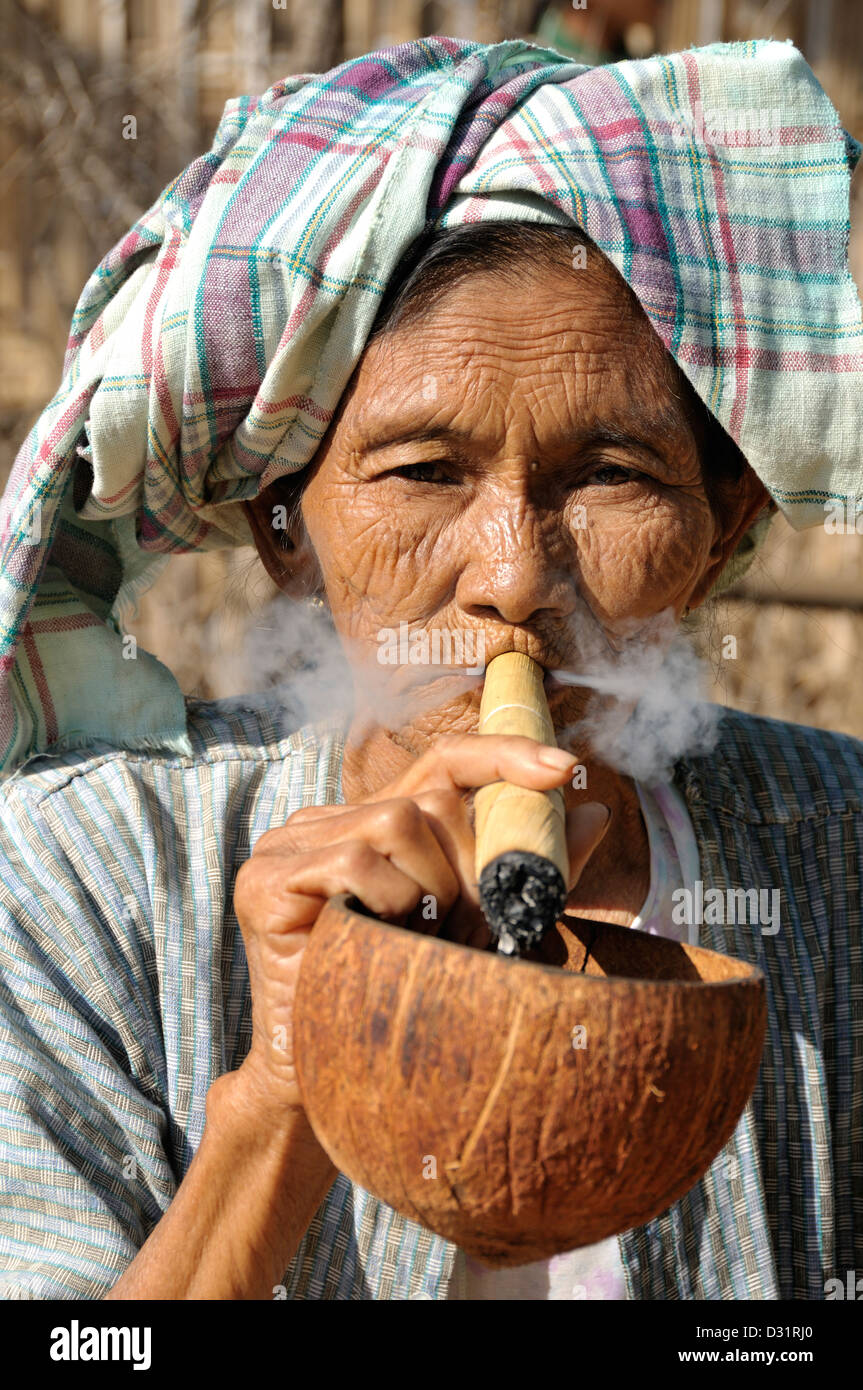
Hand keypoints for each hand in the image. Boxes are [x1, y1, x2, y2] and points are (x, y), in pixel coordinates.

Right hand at [233, 733, 610, 1112]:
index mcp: (370, 823)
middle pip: (426, 798)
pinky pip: (351, 860)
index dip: (503, 756)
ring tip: (410, 939)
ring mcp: (287, 844)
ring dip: (425, 888)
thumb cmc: (406, 998)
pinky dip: (385, 902)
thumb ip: (530, 866)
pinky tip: (373, 938)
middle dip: (464, 865)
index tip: (564, 766)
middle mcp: (326, 821)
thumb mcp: (482, 923)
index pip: (443, 762)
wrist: (327, 1081)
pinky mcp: (262, 880)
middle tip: (456, 928)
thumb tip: (596, 810)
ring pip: (393, 820)